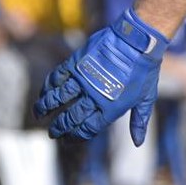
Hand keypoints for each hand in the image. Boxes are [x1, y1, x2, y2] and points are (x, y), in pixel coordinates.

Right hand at [34, 9, 169, 143]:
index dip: (75, 136)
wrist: (138, 41)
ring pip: (58, 98)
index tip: (67, 140)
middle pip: (71, 117)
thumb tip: (137, 143)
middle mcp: (94, 96)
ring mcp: (83, 79)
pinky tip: (43, 93)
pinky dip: (48, 86)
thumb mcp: (146, 98)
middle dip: (59, 127)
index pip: (87, 128)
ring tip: (39, 115)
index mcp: (111, 108)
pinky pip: (57, 77)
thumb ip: (139, 121)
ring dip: (46, 108)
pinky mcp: (76, 63)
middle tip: (52, 133)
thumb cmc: (145, 70)